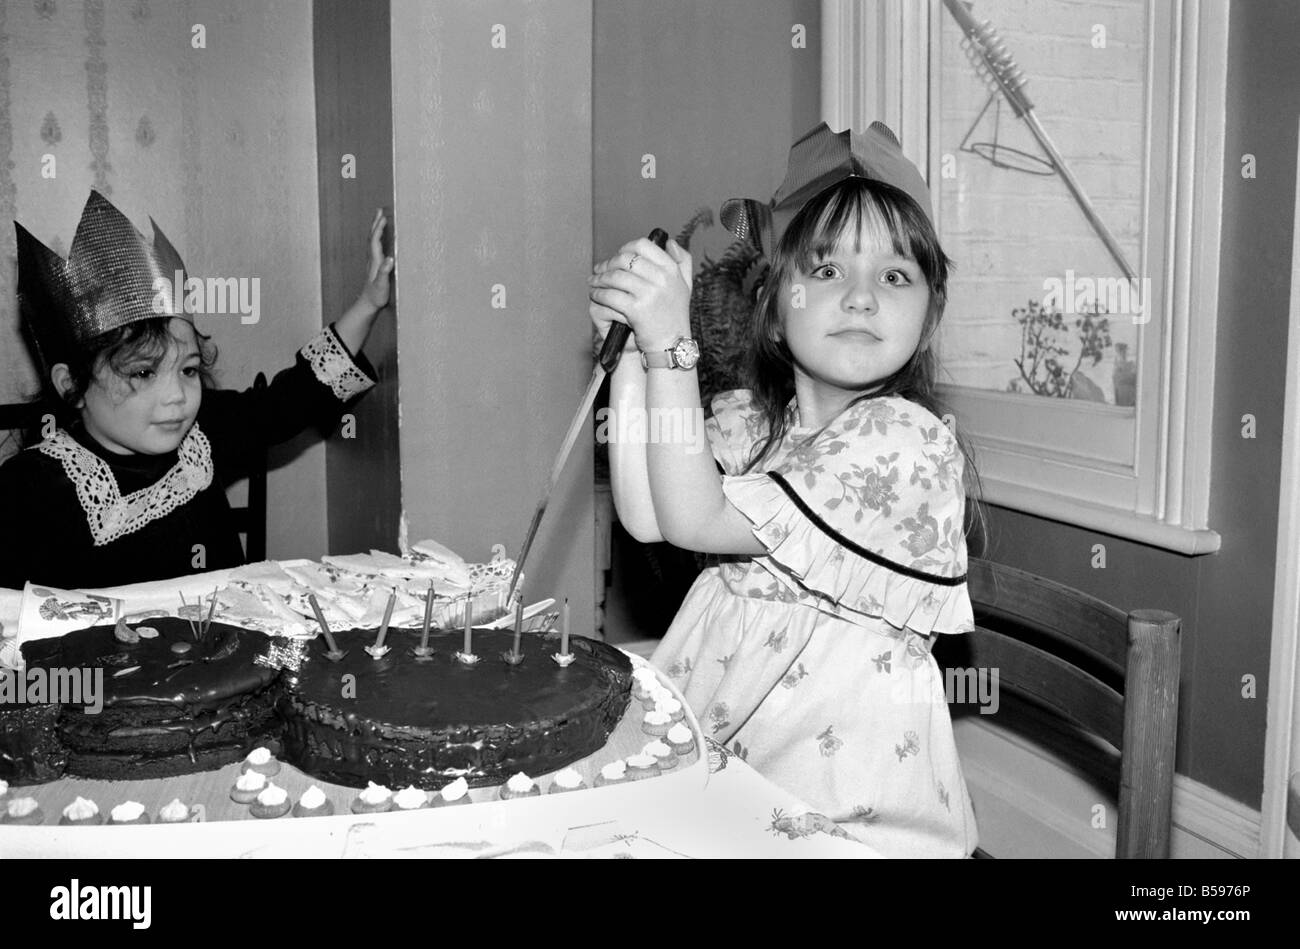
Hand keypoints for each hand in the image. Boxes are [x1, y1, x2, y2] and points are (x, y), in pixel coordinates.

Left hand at [359, 208, 394, 310]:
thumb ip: (385, 272)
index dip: (379, 228)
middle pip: (372, 237)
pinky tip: (383, 237)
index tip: (383, 217)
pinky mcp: (376, 265)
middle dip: (376, 223)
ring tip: (381, 219)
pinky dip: (379, 237)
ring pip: (373, 240)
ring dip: (376, 228)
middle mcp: (373, 259)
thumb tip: (390, 258)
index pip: (375, 241)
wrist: (368, 304)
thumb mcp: (382, 285)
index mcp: (375, 261)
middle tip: (379, 210)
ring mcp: (373, 262)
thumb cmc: (376, 296)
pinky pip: (376, 247)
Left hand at [588, 236, 691, 354]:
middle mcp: (662, 279)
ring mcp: (649, 294)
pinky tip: (595, 296)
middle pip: (625, 260)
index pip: (643, 245)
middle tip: (599, 270)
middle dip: (608, 264)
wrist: (671, 345)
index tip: (617, 257)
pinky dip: (599, 294)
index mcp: (672, 269)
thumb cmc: (674, 315)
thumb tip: (668, 242)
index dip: (625, 248)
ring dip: (599, 279)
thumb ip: (682, 261)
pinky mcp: (636, 310)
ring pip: (614, 277)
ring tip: (593, 282)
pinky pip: (610, 296)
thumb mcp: (685, 285)